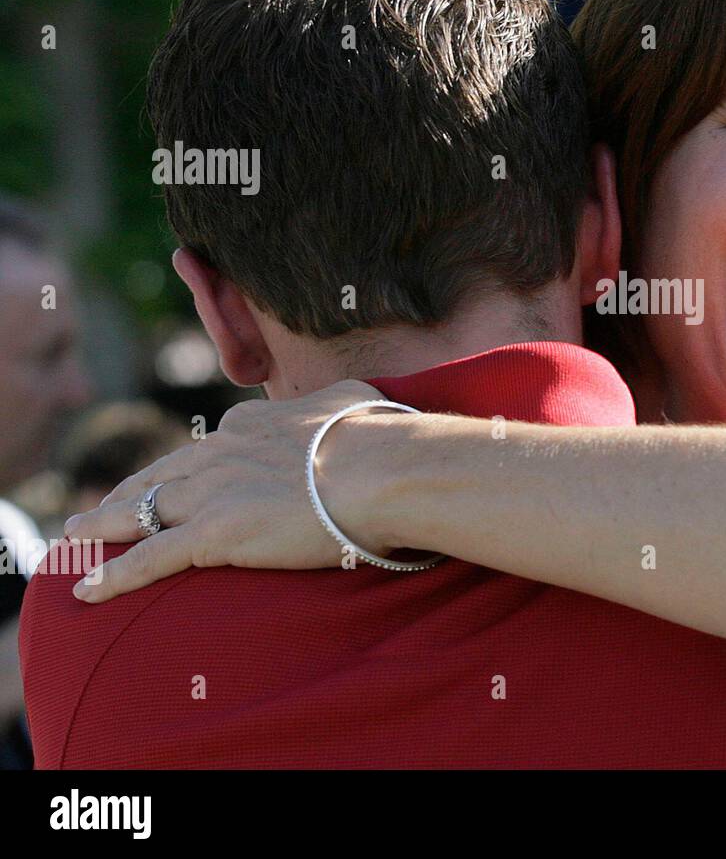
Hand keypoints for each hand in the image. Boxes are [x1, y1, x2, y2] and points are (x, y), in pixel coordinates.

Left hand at [63, 380, 387, 601]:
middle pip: (162, 474)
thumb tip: (352, 407)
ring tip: (77, 533)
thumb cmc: (380, 439)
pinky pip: (149, 558)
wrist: (380, 469)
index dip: (190, 464)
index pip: (209, 446)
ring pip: (141, 510)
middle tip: (104, 503)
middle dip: (129, 489)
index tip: (182, 474)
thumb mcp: (354, 403)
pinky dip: (114, 574)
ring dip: (104, 523)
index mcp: (253, 424)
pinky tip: (88, 589)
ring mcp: (213, 493)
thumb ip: (337, 407)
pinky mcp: (213, 534)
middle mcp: (222, 452)